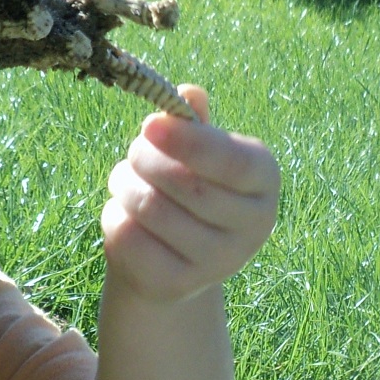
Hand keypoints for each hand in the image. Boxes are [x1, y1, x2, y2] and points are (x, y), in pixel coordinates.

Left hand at [100, 86, 278, 302]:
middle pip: (185, 184)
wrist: (177, 258)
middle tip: (134, 151)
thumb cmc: (190, 187)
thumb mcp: (199, 153)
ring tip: (123, 178)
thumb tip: (189, 93)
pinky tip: (122, 213)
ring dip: (124, 184)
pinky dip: (115, 216)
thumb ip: (194, 125)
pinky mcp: (177, 285)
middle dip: (145, 158)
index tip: (150, 125)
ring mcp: (217, 263)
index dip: (187, 141)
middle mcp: (252, 228)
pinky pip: (130, 239)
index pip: (230, 161)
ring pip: (151, 210)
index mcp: (264, 181)